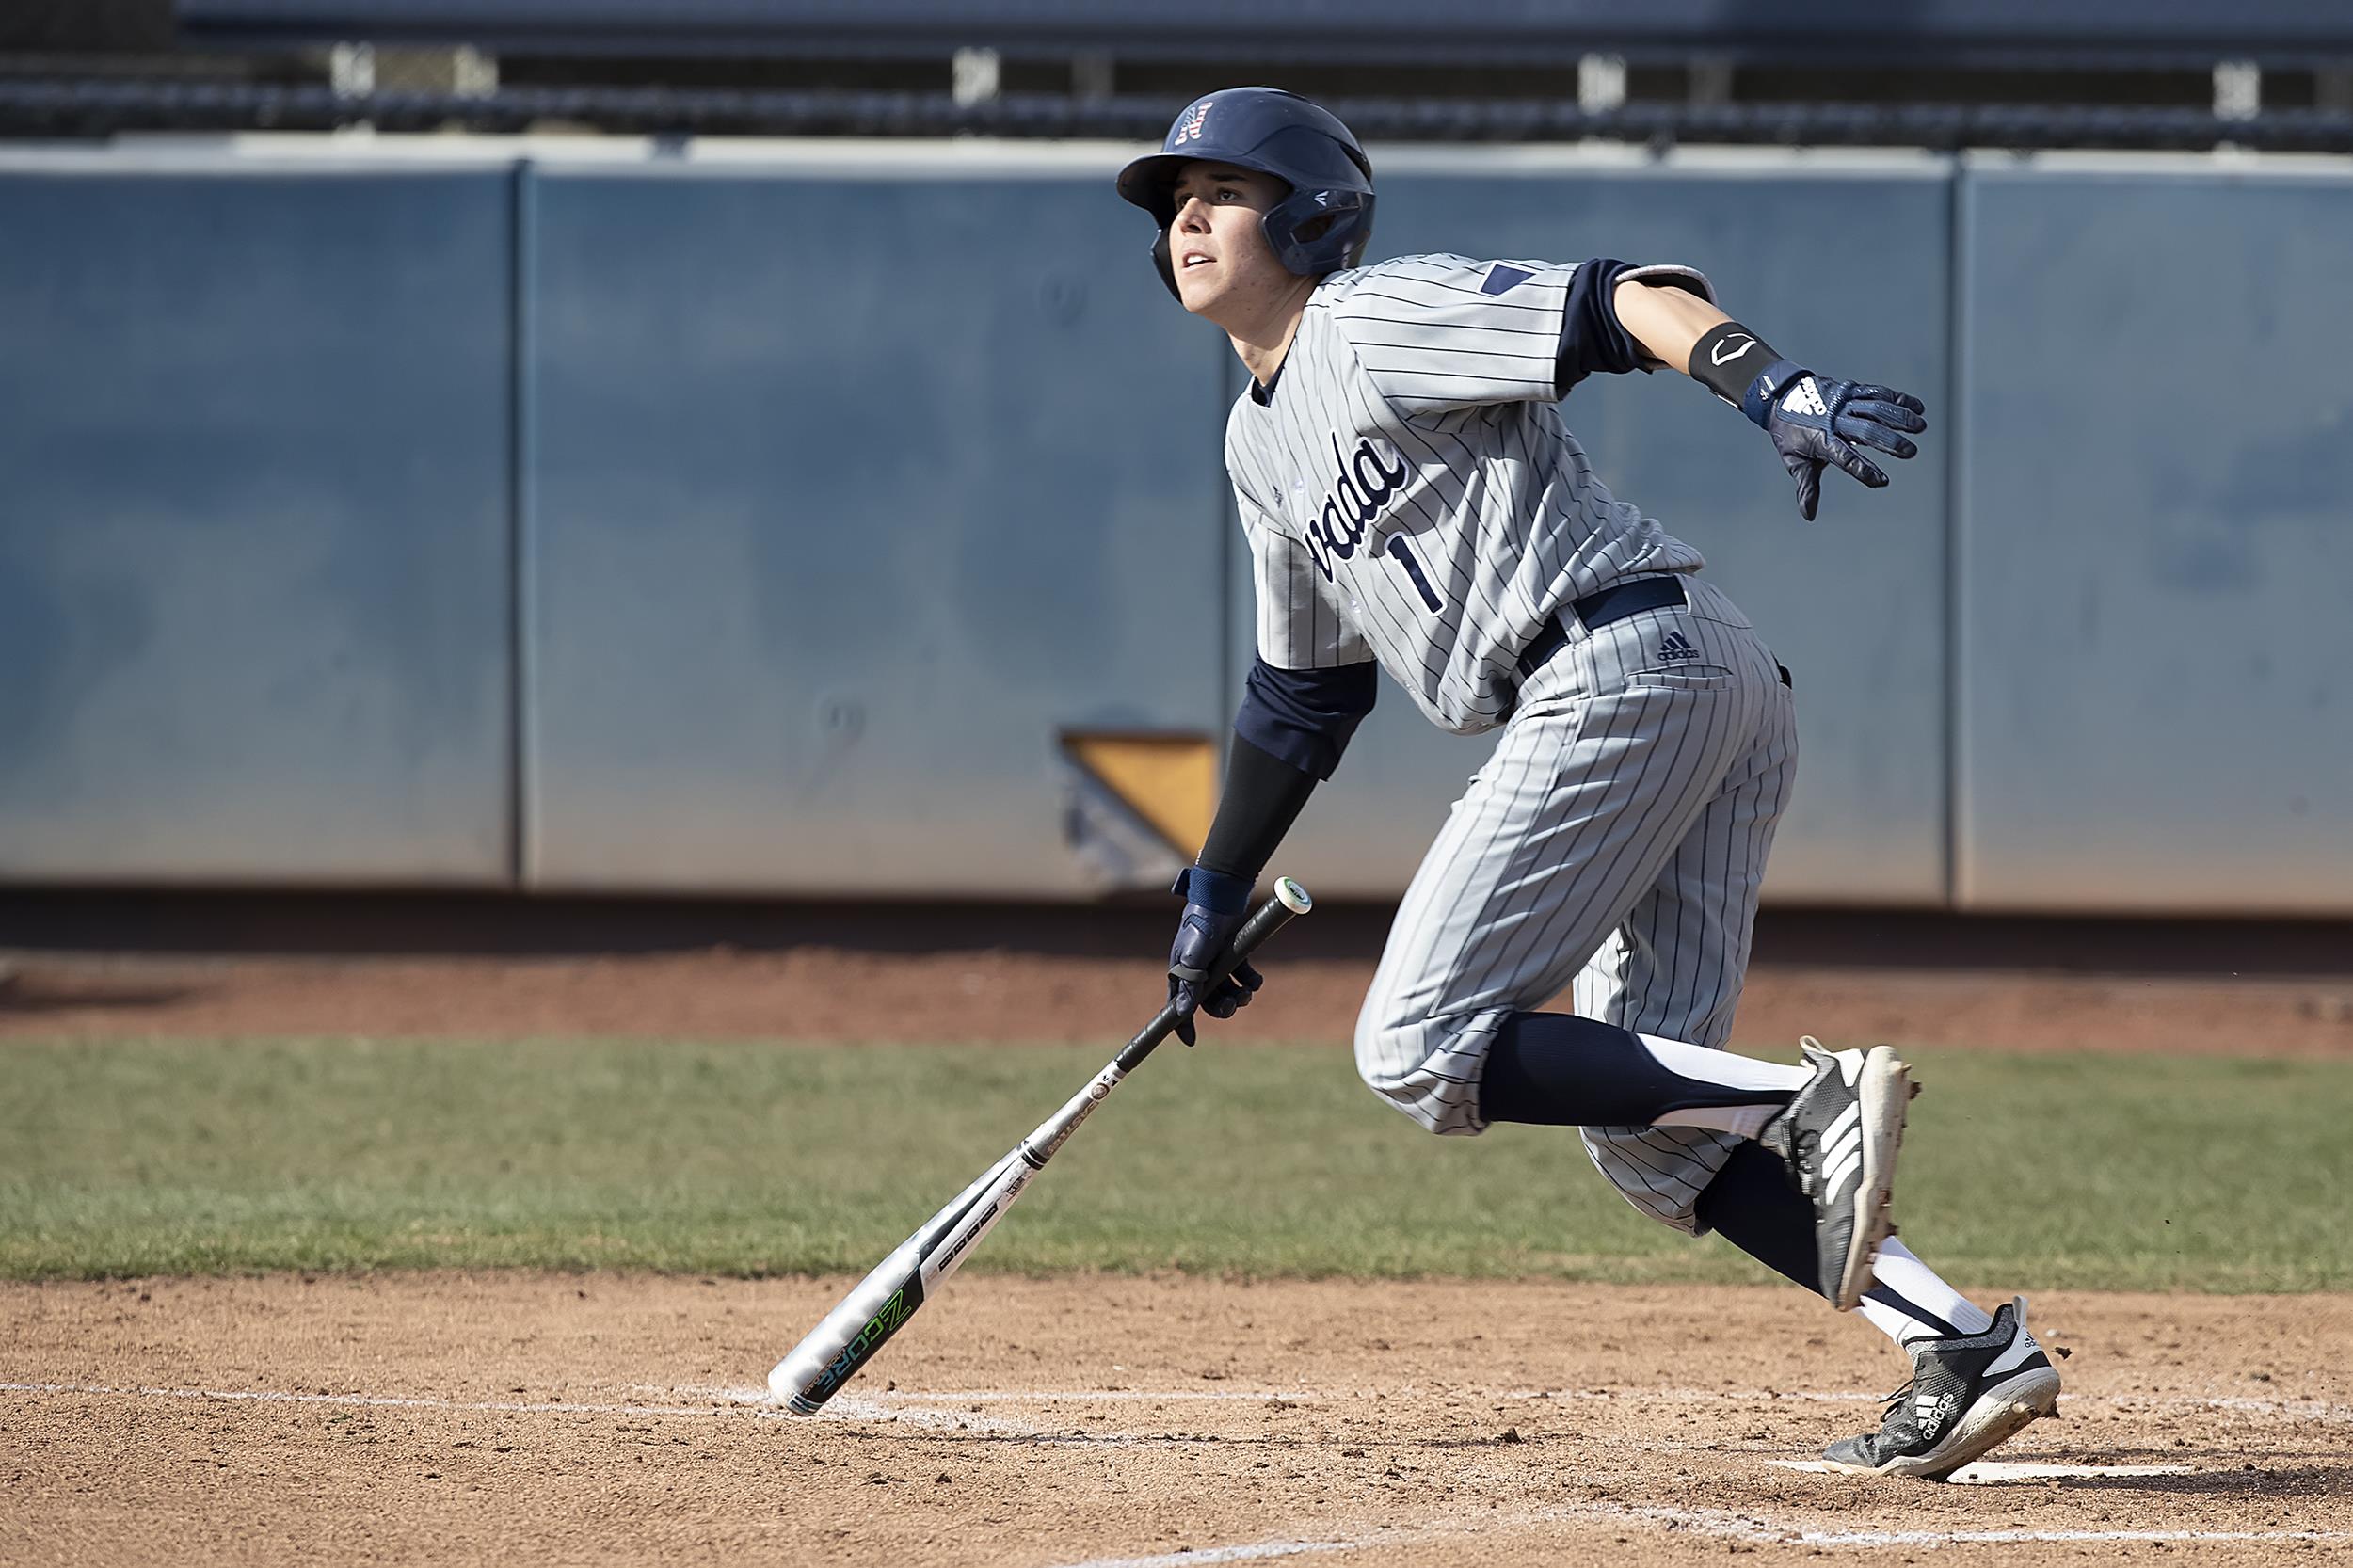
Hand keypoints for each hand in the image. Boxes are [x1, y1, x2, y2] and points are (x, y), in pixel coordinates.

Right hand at [1166, 866, 1263, 1045]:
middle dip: (1222, 1008)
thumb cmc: (1200, 928)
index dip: (1182, 1024)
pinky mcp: (1235, 955)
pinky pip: (1243, 976)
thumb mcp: (1192, 960)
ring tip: (1247, 993)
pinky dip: (1251, 981)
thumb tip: (1183, 1012)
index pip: (1178, 1005)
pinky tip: (1255, 980)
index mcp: (1181, 973)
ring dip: (1239, 997)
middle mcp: (1198, 971)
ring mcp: (1217, 963)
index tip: (1191, 1041)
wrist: (1221, 900)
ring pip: (1228, 991)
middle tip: (1234, 1005)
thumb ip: (1189, 987)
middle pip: (1209, 1002)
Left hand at [1743, 360, 1926, 520]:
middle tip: (1910, 452)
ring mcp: (1844, 402)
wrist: (1781, 396)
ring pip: (1875, 408)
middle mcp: (1835, 419)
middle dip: (1889, 441)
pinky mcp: (1852, 390)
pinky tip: (1917, 407)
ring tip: (1920, 426)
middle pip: (1865, 430)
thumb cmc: (1791, 434)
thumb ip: (1807, 486)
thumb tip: (1809, 514)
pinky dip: (1898, 399)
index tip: (1881, 481)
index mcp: (1821, 439)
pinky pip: (1877, 393)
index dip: (1863, 469)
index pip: (1845, 457)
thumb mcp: (1794, 461)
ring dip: (1899, 417)